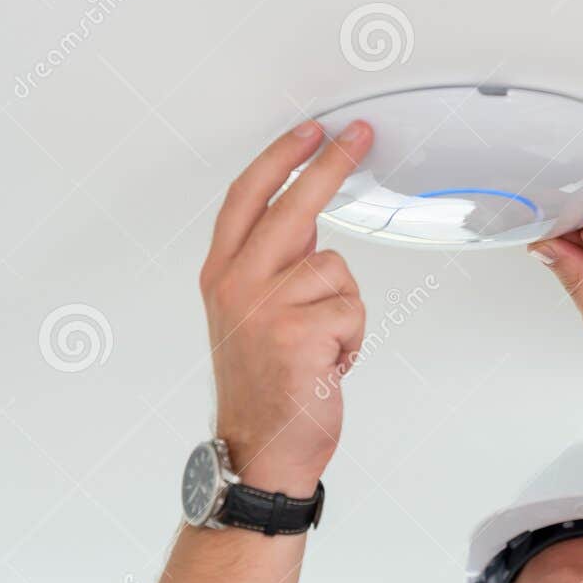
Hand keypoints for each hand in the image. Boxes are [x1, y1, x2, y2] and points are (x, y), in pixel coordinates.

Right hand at [198, 118, 372, 495]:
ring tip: (322, 346)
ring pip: (336, 269)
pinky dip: (353, 339)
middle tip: (360, 137)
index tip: (311, 131)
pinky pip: (353, 310)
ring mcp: (266, 307)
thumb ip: (273, 267)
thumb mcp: (252, 317)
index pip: (249, 197)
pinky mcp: (299, 333)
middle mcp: (237, 284)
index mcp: (222, 274)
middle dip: (330, 165)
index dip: (281, 158)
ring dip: (344, 309)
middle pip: (293, 205)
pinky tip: (328, 364)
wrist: (261, 452)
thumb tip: (307, 222)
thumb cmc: (263, 389)